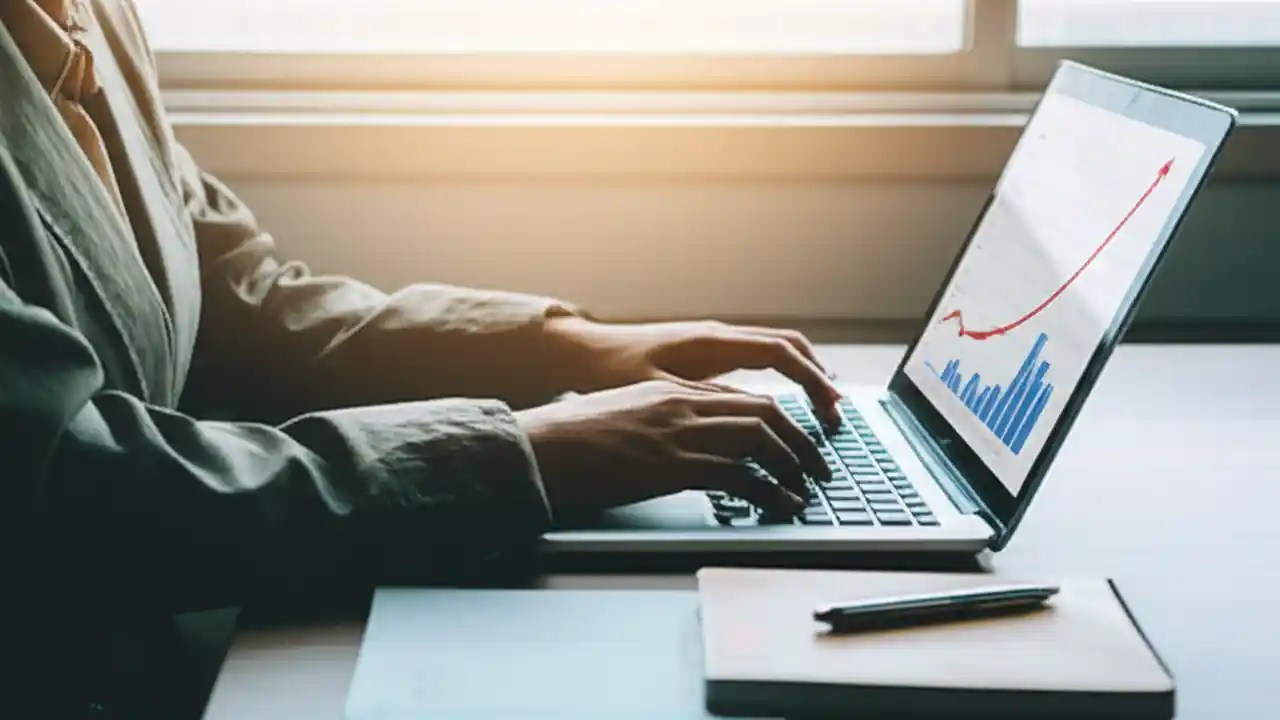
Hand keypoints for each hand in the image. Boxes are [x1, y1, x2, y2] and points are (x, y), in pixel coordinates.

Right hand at [515, 379, 831, 514]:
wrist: (535, 449)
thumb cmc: (566, 441)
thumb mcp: (618, 417)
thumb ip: (655, 422)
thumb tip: (678, 445)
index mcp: (667, 391)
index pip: (739, 397)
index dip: (776, 420)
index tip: (794, 440)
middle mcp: (680, 404)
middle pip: (762, 411)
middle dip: (800, 437)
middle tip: (818, 462)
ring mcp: (678, 433)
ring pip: (761, 437)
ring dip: (794, 463)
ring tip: (809, 486)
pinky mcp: (673, 466)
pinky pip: (740, 475)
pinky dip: (772, 491)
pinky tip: (783, 504)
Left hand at [543, 317, 841, 423]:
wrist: (579, 353)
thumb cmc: (608, 372)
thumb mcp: (655, 390)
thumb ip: (702, 398)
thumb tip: (750, 415)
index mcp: (710, 342)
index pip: (779, 353)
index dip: (811, 380)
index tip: (830, 408)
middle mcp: (718, 336)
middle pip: (788, 346)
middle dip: (818, 378)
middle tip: (835, 415)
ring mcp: (714, 342)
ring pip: (776, 349)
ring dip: (804, 375)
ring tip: (822, 410)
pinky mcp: (707, 354)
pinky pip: (758, 358)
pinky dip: (784, 376)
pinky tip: (785, 404)